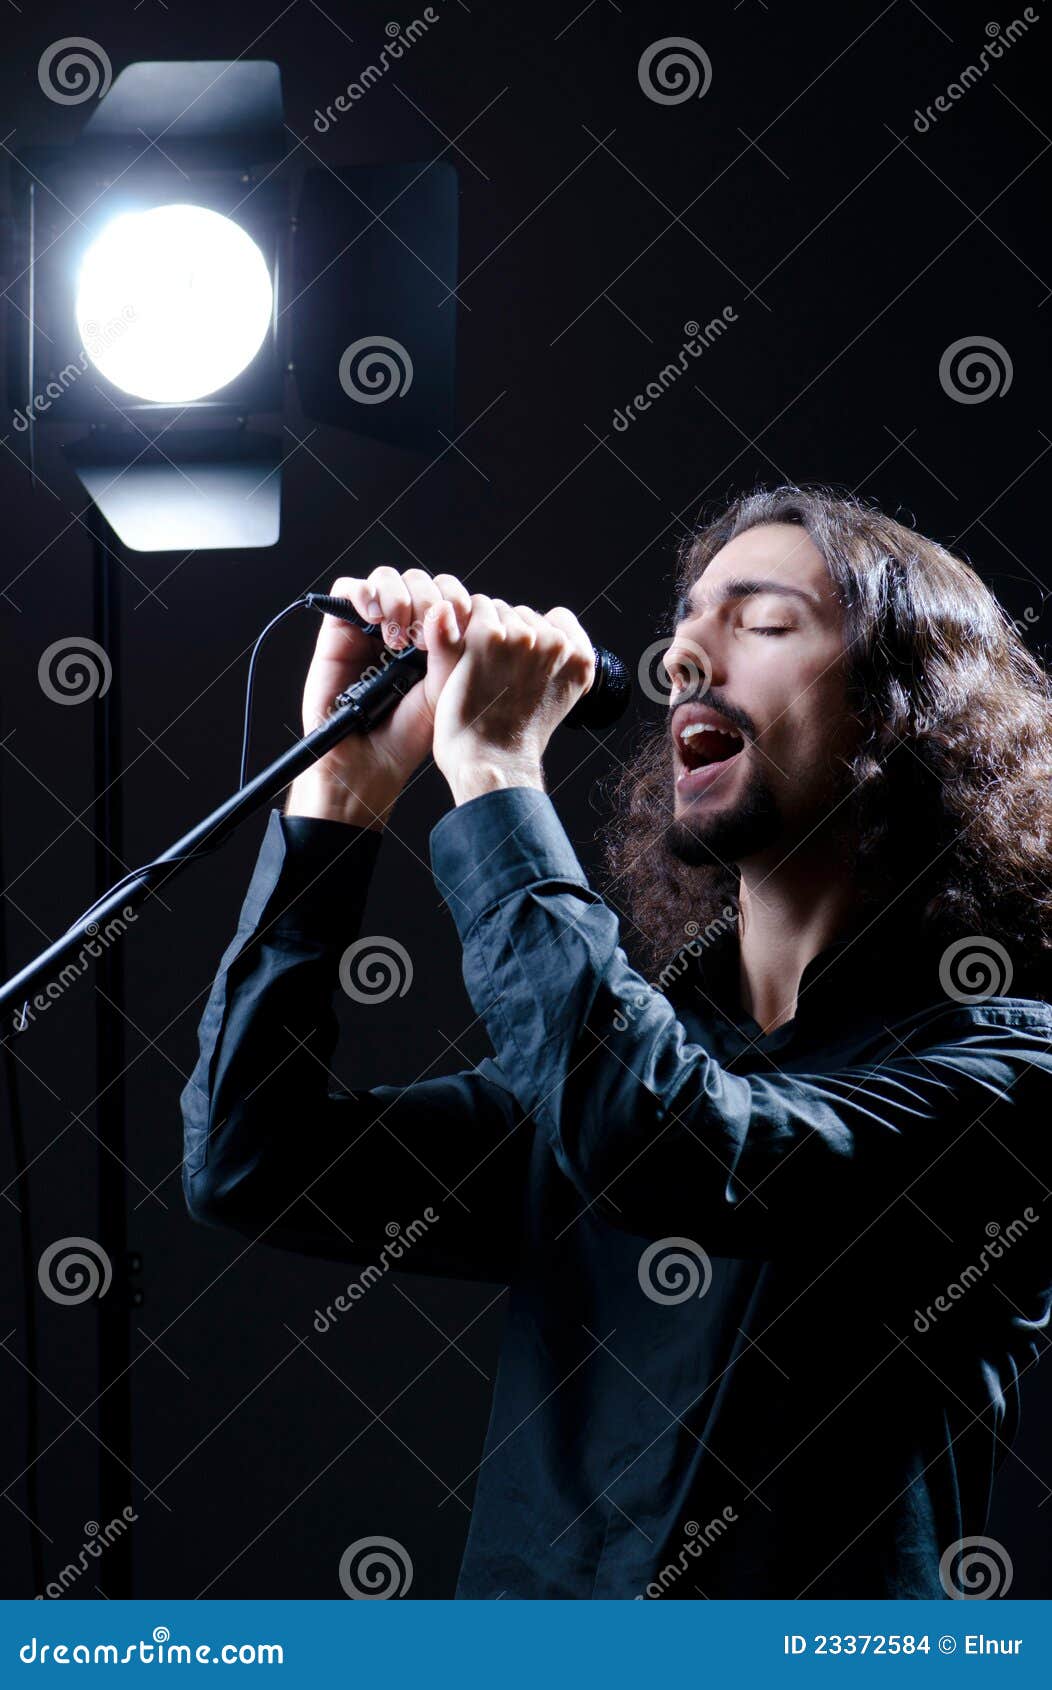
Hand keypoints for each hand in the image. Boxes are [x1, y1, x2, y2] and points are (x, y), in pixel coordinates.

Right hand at [286, 566, 471, 826]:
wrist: (369, 759)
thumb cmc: (408, 732)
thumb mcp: (443, 690)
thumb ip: (450, 649)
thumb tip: (446, 608)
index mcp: (436, 638)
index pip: (448, 594)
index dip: (455, 600)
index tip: (460, 625)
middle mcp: (405, 627)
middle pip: (419, 581)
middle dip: (427, 600)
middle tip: (424, 640)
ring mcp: (371, 626)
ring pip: (387, 578)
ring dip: (398, 597)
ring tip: (398, 636)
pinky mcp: (339, 629)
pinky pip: (348, 588)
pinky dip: (364, 593)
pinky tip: (375, 618)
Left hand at [423, 595, 595, 803]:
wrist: (491, 762)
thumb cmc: (516, 740)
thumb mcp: (556, 697)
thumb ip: (557, 662)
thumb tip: (549, 631)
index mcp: (580, 660)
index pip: (558, 619)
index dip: (535, 635)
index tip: (521, 663)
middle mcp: (555, 645)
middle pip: (522, 613)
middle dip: (505, 635)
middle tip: (495, 675)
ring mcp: (522, 638)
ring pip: (495, 609)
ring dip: (481, 632)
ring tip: (479, 671)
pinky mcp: (487, 637)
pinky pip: (471, 610)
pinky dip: (460, 629)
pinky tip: (462, 660)